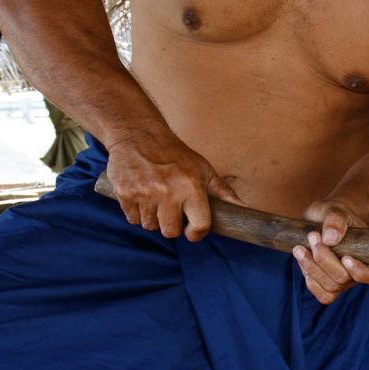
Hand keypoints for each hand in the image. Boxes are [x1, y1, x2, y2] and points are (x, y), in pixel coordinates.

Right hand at [104, 130, 239, 239]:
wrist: (140, 135)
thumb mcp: (203, 169)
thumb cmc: (175, 155)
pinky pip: (133, 218)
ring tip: (156, 199)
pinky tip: (142, 196)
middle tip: (172, 210)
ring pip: (150, 226)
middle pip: (171, 232)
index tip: (192, 230)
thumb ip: (223, 192)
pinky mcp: (125, 194)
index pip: (199, 226)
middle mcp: (168, 192)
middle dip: (172, 226)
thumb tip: (243, 208)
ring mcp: (144, 194)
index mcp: (191, 187)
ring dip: (153, 218)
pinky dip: (137, 212)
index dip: (196, 233)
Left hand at [294, 199, 368, 303]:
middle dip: (324, 259)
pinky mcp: (329, 287)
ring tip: (300, 248)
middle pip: (344, 278)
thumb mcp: (336, 210)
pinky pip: (322, 294)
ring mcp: (345, 283)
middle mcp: (361, 273)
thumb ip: (335, 220)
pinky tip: (303, 260)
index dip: (362, 272)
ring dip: (312, 267)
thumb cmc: (335, 215)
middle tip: (312, 236)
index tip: (346, 257)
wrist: (323, 221)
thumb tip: (330, 239)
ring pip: (331, 287)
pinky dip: (310, 278)